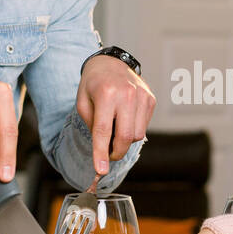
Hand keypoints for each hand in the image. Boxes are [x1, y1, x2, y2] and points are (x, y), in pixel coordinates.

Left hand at [77, 55, 155, 174]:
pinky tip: (124, 119)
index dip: (101, 153)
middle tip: (107, 155)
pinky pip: (143, 127)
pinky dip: (133, 130)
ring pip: (137, 135)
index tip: (100, 170)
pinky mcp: (150, 99)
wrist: (110, 63)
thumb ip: (92, 126)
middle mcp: (127, 94)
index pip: (103, 130)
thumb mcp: (82, 103)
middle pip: (125, 137)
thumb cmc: (93, 85)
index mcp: (106, 94)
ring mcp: (142, 96)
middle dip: (116, 152)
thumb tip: (104, 150)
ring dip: (124, 140)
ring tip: (114, 128)